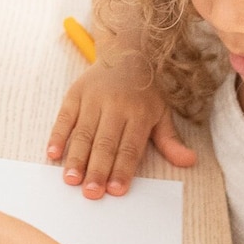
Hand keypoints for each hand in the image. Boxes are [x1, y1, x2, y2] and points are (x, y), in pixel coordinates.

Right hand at [47, 61, 195, 197]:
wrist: (126, 51)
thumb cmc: (145, 90)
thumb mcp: (162, 112)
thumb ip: (170, 140)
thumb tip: (189, 162)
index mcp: (139, 112)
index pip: (129, 147)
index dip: (122, 169)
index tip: (115, 190)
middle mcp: (115, 104)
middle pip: (105, 142)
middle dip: (97, 169)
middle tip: (91, 193)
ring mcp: (93, 97)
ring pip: (83, 133)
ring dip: (76, 158)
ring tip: (71, 180)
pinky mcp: (75, 93)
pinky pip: (64, 117)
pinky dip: (57, 135)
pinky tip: (53, 154)